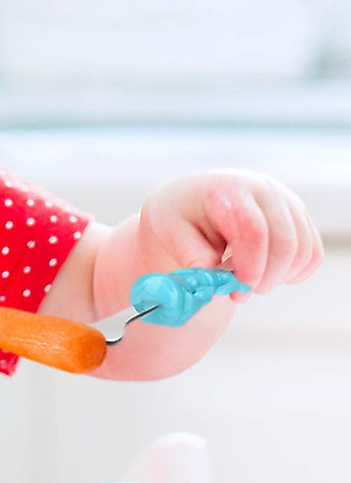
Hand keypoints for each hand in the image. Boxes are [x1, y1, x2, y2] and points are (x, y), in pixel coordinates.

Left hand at [137, 171, 323, 301]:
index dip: (250, 266)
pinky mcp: (298, 214)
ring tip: (247, 280)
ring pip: (302, 249)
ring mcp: (286, 200)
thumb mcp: (171, 231)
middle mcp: (264, 189)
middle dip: (265, 278)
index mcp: (228, 190)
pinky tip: (269, 275)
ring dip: (279, 277)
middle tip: (240, 293)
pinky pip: (312, 251)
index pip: (253, 230)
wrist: (194, 196)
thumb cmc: (180, 215)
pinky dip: (296, 271)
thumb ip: (191, 254)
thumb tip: (209, 276)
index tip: (237, 290)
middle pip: (284, 242)